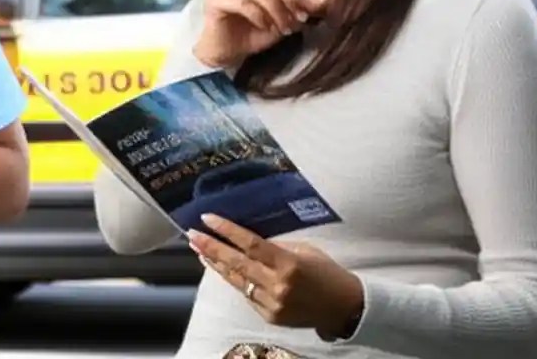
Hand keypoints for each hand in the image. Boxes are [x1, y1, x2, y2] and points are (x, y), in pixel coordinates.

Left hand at [187, 214, 363, 340]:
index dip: (227, 231)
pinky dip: (234, 281)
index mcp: (289, 264)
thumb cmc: (327, 273)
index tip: (208, 219)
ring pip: (236, 281)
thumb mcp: (306, 251)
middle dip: (211, 248)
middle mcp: (278, 285)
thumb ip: (277, 247)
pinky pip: (246, 295)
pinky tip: (221, 269)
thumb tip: (247, 240)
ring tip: (199, 250)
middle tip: (192, 235)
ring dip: (215, 265)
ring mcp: (272, 304)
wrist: (344, 308)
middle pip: (236, 263)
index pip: (251, 244)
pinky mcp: (270, 317)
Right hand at [193, 0, 329, 67]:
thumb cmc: (255, 32)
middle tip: (298, 21)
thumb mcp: (284, 19)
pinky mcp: (215, 0)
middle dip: (288, 0)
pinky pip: (243, 3)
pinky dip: (260, 17)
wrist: (228, 52)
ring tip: (284, 28)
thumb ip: (301, 7)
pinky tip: (264, 26)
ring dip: (276, 12)